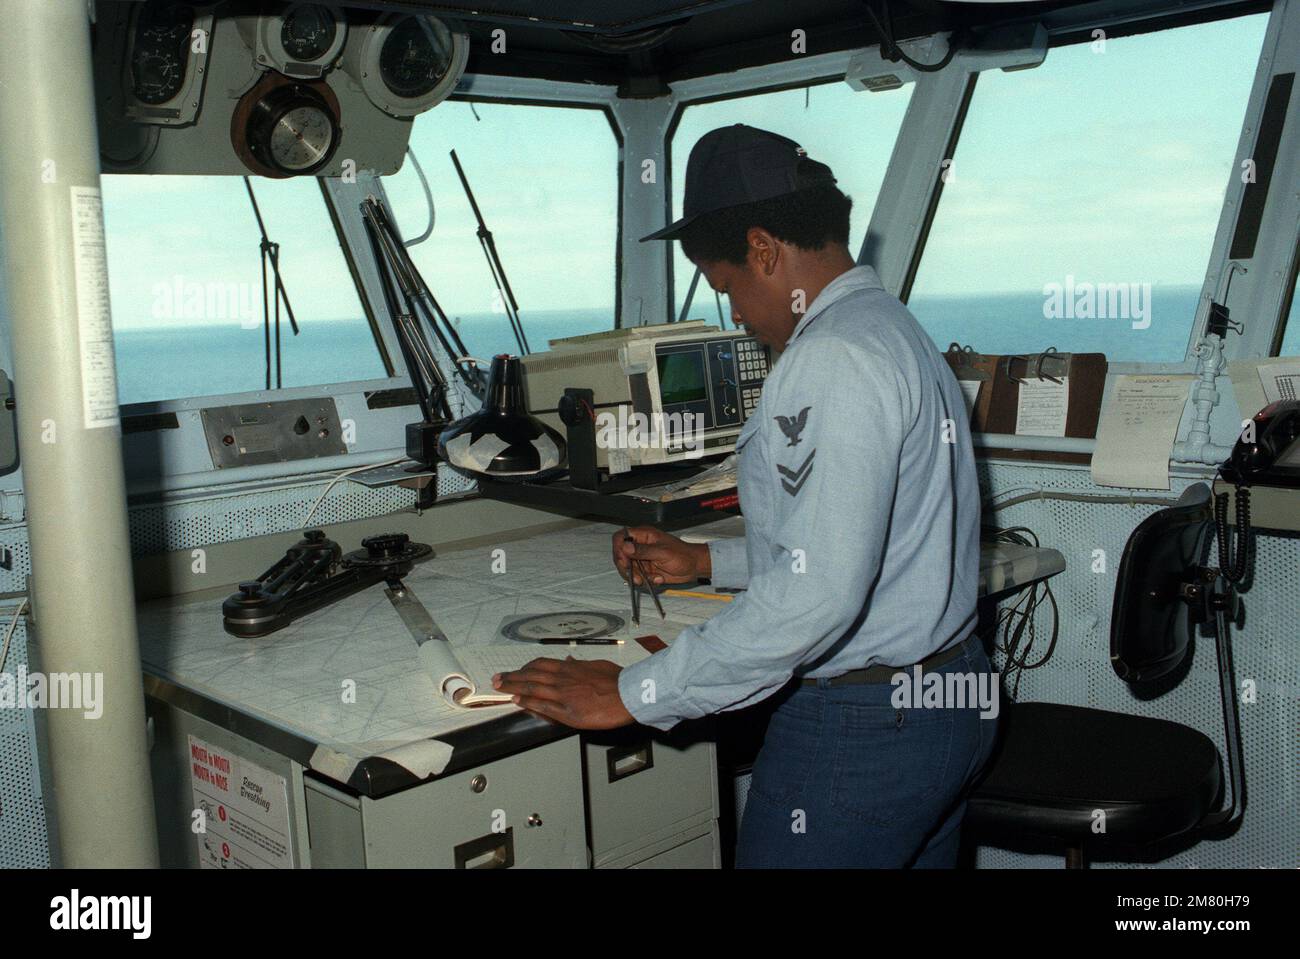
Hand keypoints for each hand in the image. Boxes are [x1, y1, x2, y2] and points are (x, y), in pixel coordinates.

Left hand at [492, 658, 634, 729]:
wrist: (629, 694)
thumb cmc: (618, 680)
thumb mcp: (598, 665)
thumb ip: (581, 665)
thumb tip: (570, 660)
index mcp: (571, 668)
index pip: (540, 665)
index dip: (524, 668)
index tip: (515, 670)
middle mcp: (564, 679)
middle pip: (531, 675)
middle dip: (511, 677)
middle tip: (497, 678)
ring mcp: (564, 695)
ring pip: (532, 688)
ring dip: (513, 687)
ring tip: (499, 687)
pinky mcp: (568, 711)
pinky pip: (543, 706)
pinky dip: (528, 702)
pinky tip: (517, 700)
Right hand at [612, 526, 710, 586]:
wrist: (694, 567)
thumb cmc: (683, 554)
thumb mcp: (663, 552)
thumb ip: (643, 550)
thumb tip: (626, 547)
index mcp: (644, 535)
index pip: (621, 536)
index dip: (618, 548)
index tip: (623, 560)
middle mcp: (640, 546)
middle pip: (620, 555)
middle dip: (626, 568)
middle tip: (635, 576)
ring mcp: (642, 558)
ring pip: (627, 569)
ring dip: (636, 577)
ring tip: (650, 578)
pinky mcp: (645, 570)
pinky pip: (637, 577)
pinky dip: (645, 581)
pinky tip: (657, 578)